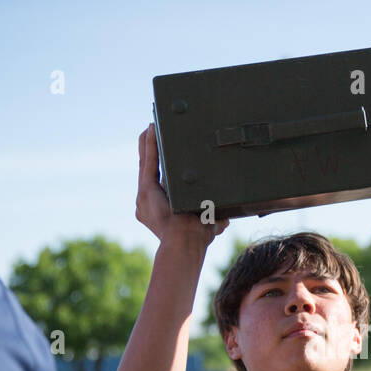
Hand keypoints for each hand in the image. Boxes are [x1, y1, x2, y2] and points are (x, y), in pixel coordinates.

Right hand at [135, 124, 229, 246]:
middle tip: (152, 130)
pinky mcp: (146, 190)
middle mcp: (146, 201)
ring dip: (148, 143)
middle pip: (147, 167)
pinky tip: (151, 132)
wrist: (186, 244)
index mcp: (157, 207)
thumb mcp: (207, 226)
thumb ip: (213, 220)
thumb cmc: (196, 239)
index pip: (157, 179)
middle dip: (150, 149)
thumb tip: (225, 219)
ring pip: (145, 162)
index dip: (159, 163)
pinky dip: (149, 146)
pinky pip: (148, 162)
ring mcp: (144, 195)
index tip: (161, 148)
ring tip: (151, 126)